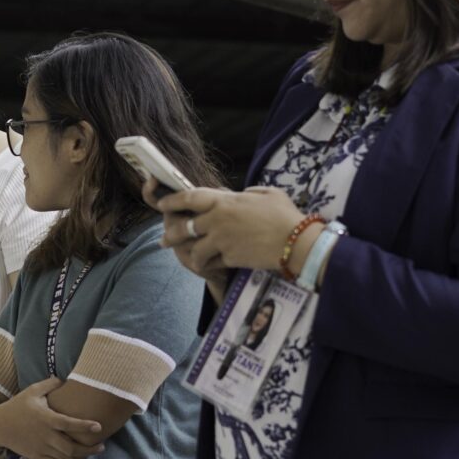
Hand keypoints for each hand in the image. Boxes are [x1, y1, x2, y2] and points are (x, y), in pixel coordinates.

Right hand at [0, 378, 105, 458]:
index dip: (85, 426)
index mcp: (47, 419)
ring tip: (88, 452)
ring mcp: (41, 448)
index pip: (70, 424)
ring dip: (79, 457)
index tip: (99, 427)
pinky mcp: (36, 456)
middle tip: (100, 446)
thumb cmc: (17, 406)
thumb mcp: (32, 391)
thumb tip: (64, 379)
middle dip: (89, 449)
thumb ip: (50, 384)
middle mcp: (46, 435)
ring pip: (65, 458)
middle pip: (72, 448)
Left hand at [152, 185, 310, 275]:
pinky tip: (209, 267)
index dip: (172, 200)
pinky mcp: (229, 258)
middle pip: (184, 226)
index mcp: (225, 200)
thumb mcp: (267, 193)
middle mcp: (218, 219)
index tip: (162, 204)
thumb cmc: (285, 215)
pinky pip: (211, 262)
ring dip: (191, 254)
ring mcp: (222, 240)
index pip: (190, 197)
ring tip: (189, 258)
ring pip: (194, 248)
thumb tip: (241, 194)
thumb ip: (249, 192)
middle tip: (163, 240)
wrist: (296, 241)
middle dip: (171, 234)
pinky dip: (209, 264)